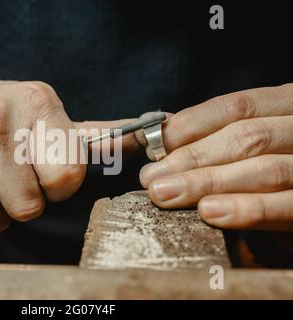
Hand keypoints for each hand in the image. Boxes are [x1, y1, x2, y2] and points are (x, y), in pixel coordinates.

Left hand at [140, 84, 292, 230]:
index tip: (154, 144)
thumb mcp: (258, 146)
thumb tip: (164, 140)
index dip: (192, 124)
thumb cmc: (280, 172)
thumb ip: (221, 138)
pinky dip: (246, 209)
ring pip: (264, 169)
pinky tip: (210, 213)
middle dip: (192, 158)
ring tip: (166, 194)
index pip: (238, 106)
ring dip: (207, 183)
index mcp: (290, 105)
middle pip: (246, 137)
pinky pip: (287, 206)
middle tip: (151, 178)